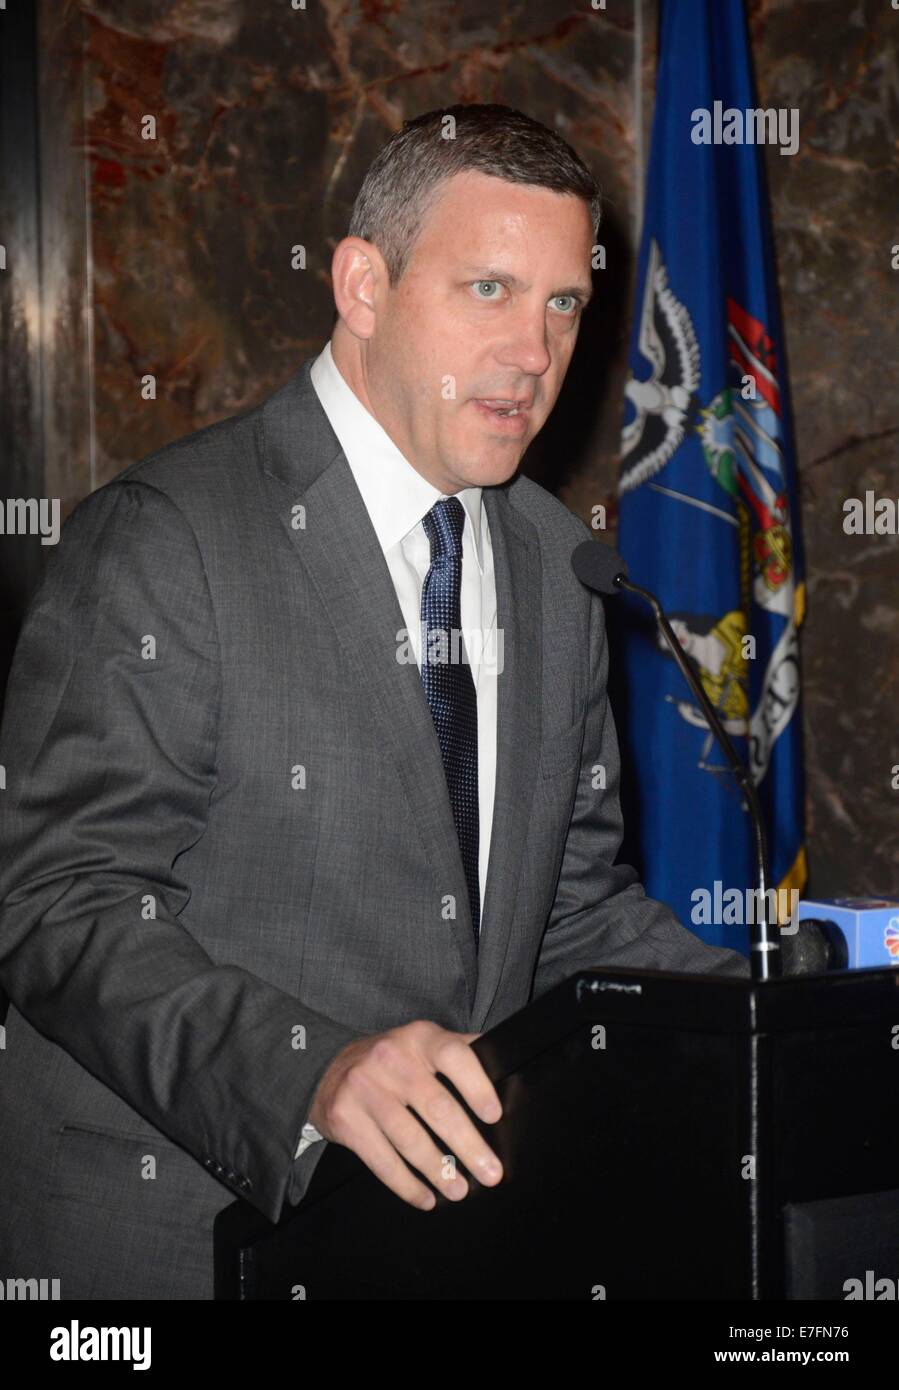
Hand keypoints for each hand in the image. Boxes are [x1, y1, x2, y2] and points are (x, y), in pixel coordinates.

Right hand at [307, 1020, 503, 1209]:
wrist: (326, 1068)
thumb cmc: (391, 1061)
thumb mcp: (422, 1043)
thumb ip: (459, 1050)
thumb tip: (502, 1063)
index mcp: (419, 1038)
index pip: (454, 1056)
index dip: (476, 1086)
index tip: (494, 1116)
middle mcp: (391, 1059)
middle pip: (436, 1106)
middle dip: (468, 1145)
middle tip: (490, 1172)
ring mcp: (364, 1088)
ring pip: (409, 1139)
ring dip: (439, 1171)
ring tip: (459, 1190)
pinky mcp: (345, 1119)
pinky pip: (381, 1160)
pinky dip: (406, 1185)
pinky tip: (425, 1197)